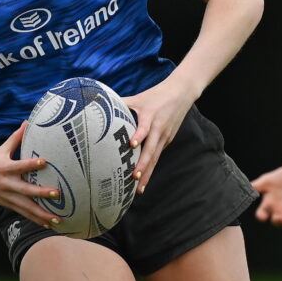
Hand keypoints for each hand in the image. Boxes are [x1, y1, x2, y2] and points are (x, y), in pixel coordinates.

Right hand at [0, 122, 60, 227]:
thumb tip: (28, 121)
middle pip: (26, 190)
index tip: (44, 162)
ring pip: (26, 207)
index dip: (31, 164)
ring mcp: (6, 196)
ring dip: (42, 214)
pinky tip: (48, 224)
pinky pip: (23, 213)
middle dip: (41, 193)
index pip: (20, 165)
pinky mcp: (6, 205)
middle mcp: (7, 184)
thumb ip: (16, 137)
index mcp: (5, 168)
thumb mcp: (0, 149)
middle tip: (57, 194)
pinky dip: (35, 219)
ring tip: (58, 219)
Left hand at [121, 76, 195, 194]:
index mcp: (150, 116)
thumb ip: (121, 103)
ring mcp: (164, 136)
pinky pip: (157, 156)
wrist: (182, 92)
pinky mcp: (167, 141)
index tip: (131, 144)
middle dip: (143, 164)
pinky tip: (143, 181)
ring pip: (155, 157)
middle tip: (134, 178)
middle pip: (151, 149)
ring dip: (148, 173)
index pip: (144, 127)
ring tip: (139, 188)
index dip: (139, 135)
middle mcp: (159, 128)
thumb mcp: (139, 97)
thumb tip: (99, 103)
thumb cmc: (156, 94)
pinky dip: (151, 168)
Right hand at [251, 166, 281, 226]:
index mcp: (269, 205)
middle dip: (278, 221)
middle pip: (277, 221)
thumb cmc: (281, 177)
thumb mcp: (267, 180)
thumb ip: (256, 185)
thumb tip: (243, 187)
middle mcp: (279, 212)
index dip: (261, 216)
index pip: (262, 213)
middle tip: (279, 218)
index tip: (262, 216)